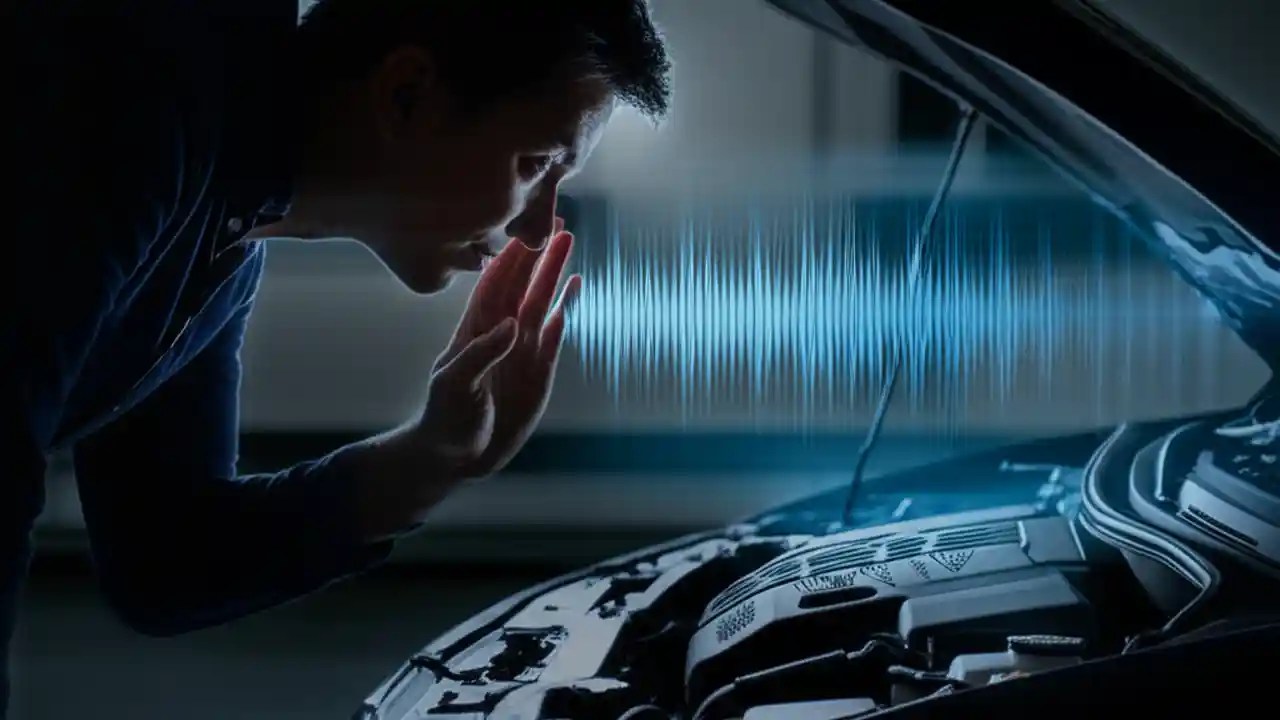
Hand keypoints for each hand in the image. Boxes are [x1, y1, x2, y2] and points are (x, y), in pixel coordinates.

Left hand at [417, 220, 581, 480]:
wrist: (458, 456)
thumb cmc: (445, 418)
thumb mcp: (455, 385)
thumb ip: (482, 354)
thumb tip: (512, 324)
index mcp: (475, 331)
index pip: (495, 284)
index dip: (510, 256)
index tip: (524, 230)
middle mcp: (501, 334)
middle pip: (523, 284)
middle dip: (538, 253)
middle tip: (557, 221)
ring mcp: (522, 351)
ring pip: (541, 302)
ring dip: (554, 273)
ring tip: (568, 243)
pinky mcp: (539, 372)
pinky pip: (555, 335)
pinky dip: (565, 311)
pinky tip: (574, 290)